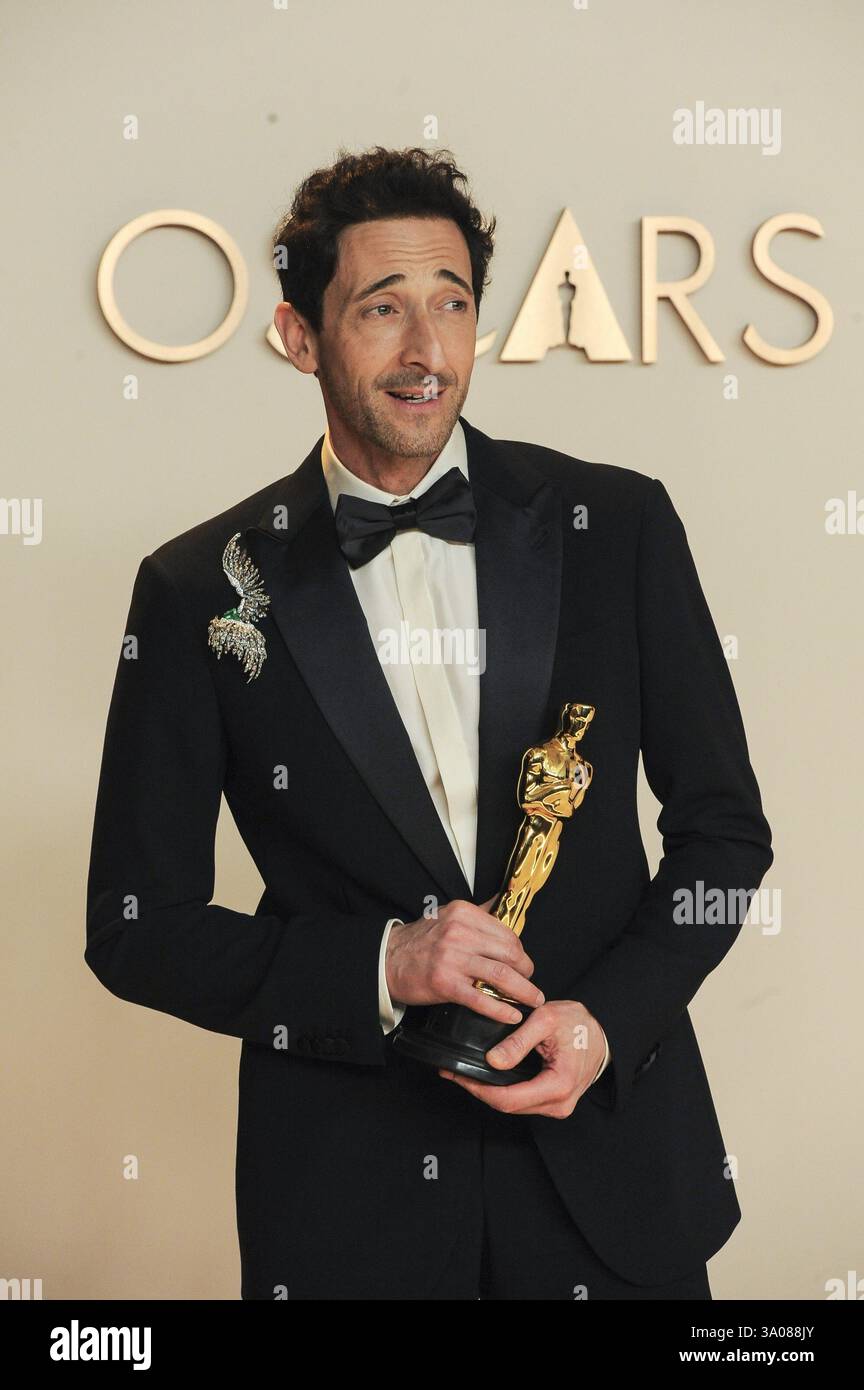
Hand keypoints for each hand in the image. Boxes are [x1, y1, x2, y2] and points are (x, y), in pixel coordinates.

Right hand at [385, 897, 544, 1026]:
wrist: (387, 960)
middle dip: (526, 971)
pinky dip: (500, 1009)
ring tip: (532, 1000)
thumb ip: (479, 913)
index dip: (521, 952)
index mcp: (463, 913)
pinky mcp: (444, 983)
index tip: (524, 964)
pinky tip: (511, 1015)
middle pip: (509, 953)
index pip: (507, 933)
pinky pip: (480, 998)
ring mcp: (451, 958)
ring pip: (500, 975)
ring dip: (523, 991)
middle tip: (530, 983)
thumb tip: (506, 900)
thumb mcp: (449, 916)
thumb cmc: (421, 941)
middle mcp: (459, 932)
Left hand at [438, 1000, 605, 1117]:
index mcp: (558, 1085)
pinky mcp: (552, 1102)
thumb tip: (492, 1061)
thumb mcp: (546, 1020)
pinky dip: (501, 1089)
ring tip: (463, 1071)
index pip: (508, 1099)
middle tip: (452, 1071)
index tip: (457, 1074)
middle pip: (507, 1105)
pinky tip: (485, 1075)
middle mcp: (558, 1104)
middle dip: (477, 1089)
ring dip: (487, 1090)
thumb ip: (519, 1041)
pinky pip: (521, 1101)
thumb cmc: (578, 1024)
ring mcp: (556, 1106)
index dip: (478, 1088)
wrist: (603, 1032)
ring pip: (512, 1106)